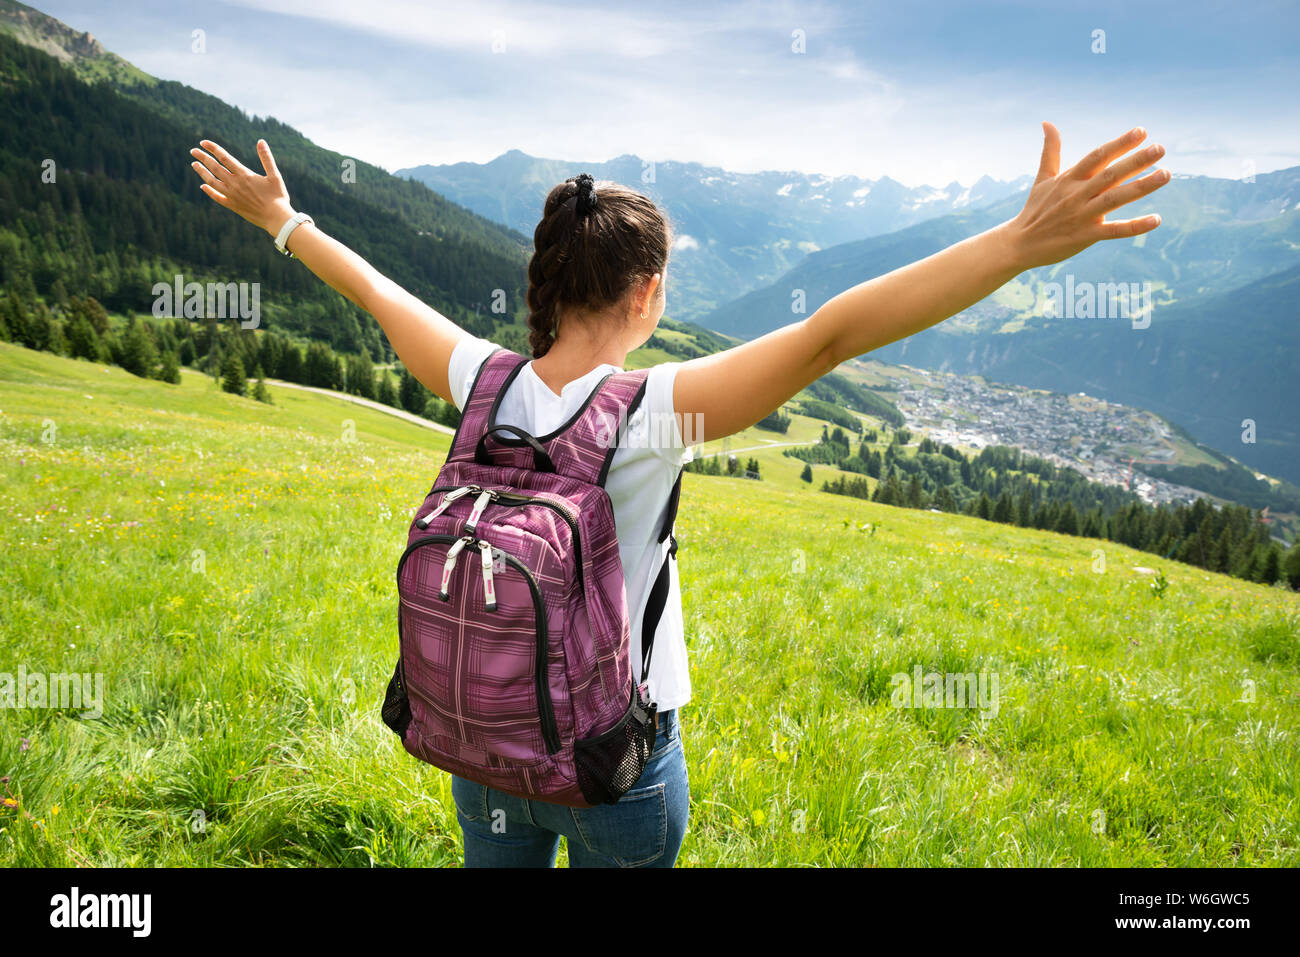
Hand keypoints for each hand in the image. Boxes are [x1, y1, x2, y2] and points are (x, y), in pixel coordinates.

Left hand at [190, 139, 294, 235]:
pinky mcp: (233, 206)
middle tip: (193, 151)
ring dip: (202, 172)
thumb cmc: (278, 196)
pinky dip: (209, 191)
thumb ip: (266, 158)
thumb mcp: (274, 175)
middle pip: (214, 168)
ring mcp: (232, 196)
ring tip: (194, 164)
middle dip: (203, 158)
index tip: (203, 142)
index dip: (213, 148)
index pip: (224, 157)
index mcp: (244, 175)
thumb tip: (261, 141)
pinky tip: (203, 187)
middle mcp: (235, 184)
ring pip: (212, 182)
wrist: (276, 218)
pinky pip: (217, 197)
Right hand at [1005, 122, 1168, 269]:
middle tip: (1160, 148)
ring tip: (1165, 174)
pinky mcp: (1085, 236)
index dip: (1119, 143)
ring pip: (1115, 199)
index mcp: (1069, 179)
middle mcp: (1077, 194)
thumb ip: (1050, 150)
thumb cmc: (1035, 209)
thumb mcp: (1043, 177)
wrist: (1019, 244)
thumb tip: (1047, 123)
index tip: (1142, 131)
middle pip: (1110, 174)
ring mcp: (1082, 215)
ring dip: (1141, 186)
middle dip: (1136, 160)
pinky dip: (1135, 226)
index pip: (1097, 156)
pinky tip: (1156, 219)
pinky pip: (1114, 231)